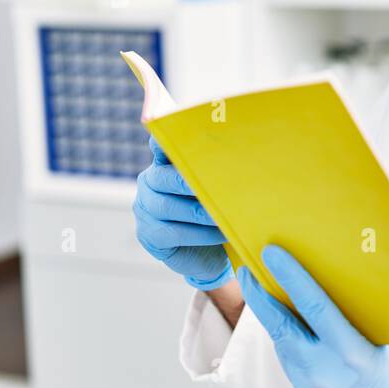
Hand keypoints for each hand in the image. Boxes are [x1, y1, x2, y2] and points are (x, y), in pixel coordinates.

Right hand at [133, 136, 231, 289]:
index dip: (164, 140)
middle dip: (189, 182)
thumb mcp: (216, 190)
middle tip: (216, 185)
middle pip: (162, 177)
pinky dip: (201, 234)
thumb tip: (242, 160)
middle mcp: (150, 183)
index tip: (173, 133)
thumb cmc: (215, 214)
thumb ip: (217, 173)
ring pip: (168, 207)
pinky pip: (175, 232)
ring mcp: (145, 209)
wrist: (208, 254)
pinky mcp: (149, 235)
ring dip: (201, 212)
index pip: (161, 147)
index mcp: (165, 165)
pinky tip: (221, 234)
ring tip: (226, 215)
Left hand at [238, 244, 388, 387]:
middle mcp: (327, 375)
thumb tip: (332, 285)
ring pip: (283, 348)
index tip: (271, 254)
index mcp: (354, 354)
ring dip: (277, 323)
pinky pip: (293, 369)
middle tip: (248, 273)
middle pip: (281, 328)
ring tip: (271, 299)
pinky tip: (300, 339)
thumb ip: (359, 319)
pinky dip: (295, 351)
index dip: (290, 277)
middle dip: (260, 297)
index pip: (314, 306)